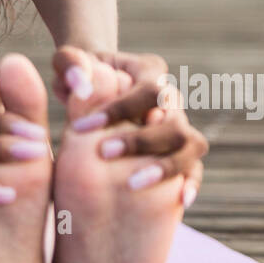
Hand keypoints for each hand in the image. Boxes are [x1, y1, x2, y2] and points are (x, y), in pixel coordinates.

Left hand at [52, 45, 207, 208]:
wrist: (89, 86)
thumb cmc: (78, 74)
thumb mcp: (68, 61)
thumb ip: (70, 62)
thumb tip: (80, 83)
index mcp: (150, 71)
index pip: (147, 90)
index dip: (119, 108)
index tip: (80, 127)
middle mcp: (170, 98)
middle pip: (173, 119)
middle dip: (140, 140)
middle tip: (104, 152)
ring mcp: (178, 124)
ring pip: (191, 145)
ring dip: (165, 165)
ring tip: (133, 183)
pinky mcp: (178, 150)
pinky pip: (194, 167)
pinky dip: (191, 182)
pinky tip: (181, 201)